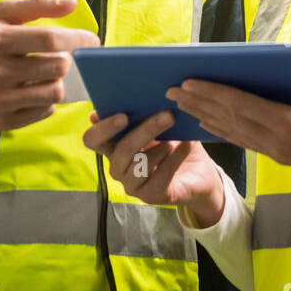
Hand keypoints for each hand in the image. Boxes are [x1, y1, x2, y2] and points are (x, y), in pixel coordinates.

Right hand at [0, 0, 98, 131]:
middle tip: (64, 57)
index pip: (50, 39)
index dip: (77, 39)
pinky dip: (47, 100)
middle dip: (68, 60)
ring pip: (54, 92)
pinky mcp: (3, 121)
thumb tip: (72, 3)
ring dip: (58, 81)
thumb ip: (37, 5)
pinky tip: (35, 90)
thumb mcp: (2, 16)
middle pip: (57, 67)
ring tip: (49, 74)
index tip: (91, 41)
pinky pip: (45, 111)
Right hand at [82, 111, 225, 228]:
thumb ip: (145, 113)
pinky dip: (174, 160)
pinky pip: (160, 177)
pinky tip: (185, 148)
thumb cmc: (175, 143)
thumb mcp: (161, 124)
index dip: (103, 128)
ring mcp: (132, 184)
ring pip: (140, 164)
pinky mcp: (150, 196)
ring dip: (162, 147)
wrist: (198, 172)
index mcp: (112, 146)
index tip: (123, 115)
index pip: (92, 139)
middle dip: (145, 131)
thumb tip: (140, 95)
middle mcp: (117, 166)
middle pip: (122, 150)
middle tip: (167, 116)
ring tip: (177, 138)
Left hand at [166, 35, 290, 204]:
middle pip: (228, 120)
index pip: (240, 105)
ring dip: (204, 117)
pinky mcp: (280, 158)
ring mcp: (276, 153)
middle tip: (170, 91)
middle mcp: (276, 142)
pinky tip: (209, 123)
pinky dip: (223, 131)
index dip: (211, 93)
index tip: (187, 82)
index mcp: (288, 125)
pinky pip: (244, 141)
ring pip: (232, 133)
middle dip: (197, 104)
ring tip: (181, 105)